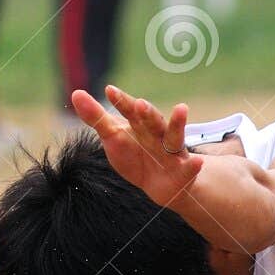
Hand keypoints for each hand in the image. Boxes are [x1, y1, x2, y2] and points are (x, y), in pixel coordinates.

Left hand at [72, 87, 202, 205]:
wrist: (159, 184)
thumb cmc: (135, 156)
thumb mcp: (114, 137)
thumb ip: (96, 117)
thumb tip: (76, 92)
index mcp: (139, 125)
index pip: (129, 111)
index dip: (121, 102)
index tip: (110, 90)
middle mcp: (157, 134)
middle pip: (152, 121)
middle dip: (147, 113)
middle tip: (140, 104)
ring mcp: (172, 152)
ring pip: (175, 137)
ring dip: (178, 124)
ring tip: (182, 108)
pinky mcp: (184, 171)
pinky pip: (190, 168)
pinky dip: (194, 165)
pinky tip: (198, 163)